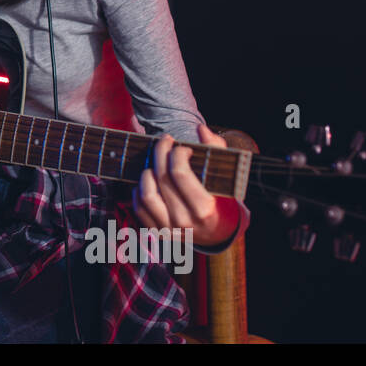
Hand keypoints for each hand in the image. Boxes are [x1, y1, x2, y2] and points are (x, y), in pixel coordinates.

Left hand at [133, 123, 249, 248]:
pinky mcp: (156, 233)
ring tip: (156, 164)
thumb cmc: (223, 202)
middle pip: (162, 179)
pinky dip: (139, 189)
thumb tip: (201, 130)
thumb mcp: (226, 179)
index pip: (180, 174)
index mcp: (204, 209)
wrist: (218, 234)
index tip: (183, 148)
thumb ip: (216, 150)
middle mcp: (184, 222)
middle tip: (164, 142)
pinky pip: (139, 207)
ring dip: (147, 172)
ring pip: (146, 194)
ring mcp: (168, 229)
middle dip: (160, 153)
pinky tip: (149, 179)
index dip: (177, 154)